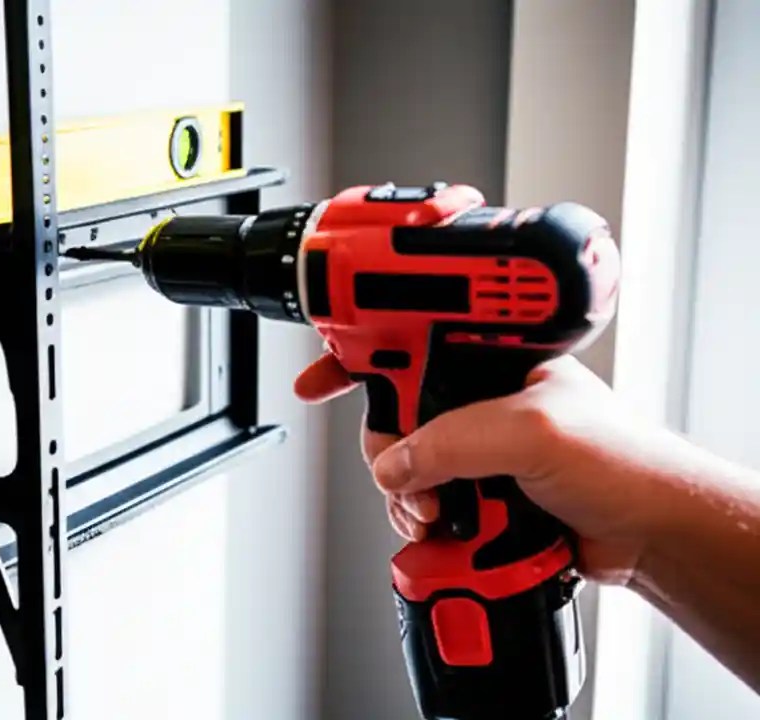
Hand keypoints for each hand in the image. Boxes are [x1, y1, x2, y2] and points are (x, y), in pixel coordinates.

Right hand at [294, 351, 683, 585]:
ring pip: (404, 473)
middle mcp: (479, 406)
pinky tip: (448, 535)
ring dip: (410, 501)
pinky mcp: (481, 498)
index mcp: (488, 365)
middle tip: (410, 480)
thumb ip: (451, 441)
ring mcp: (479, 454)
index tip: (315, 379)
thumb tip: (397, 465)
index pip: (408, 348)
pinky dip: (426, 529)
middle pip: (393, 422)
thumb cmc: (621, 460)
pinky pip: (426, 509)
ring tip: (442, 517)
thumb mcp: (529, 432)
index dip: (356, 358)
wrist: (651, 535)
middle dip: (388, 457)